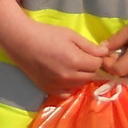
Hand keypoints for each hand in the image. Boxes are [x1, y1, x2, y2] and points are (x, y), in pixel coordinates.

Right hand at [0, 0, 115, 96]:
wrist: (22, 42)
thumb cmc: (47, 34)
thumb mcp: (71, 35)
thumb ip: (89, 46)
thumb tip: (106, 53)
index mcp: (75, 60)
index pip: (98, 65)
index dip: (98, 58)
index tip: (93, 53)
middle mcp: (68, 76)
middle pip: (91, 77)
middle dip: (91, 68)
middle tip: (84, 58)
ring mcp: (58, 85)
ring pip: (80, 85)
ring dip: (81, 77)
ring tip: (73, 65)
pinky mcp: (49, 90)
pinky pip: (67, 92)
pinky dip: (70, 86)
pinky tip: (65, 76)